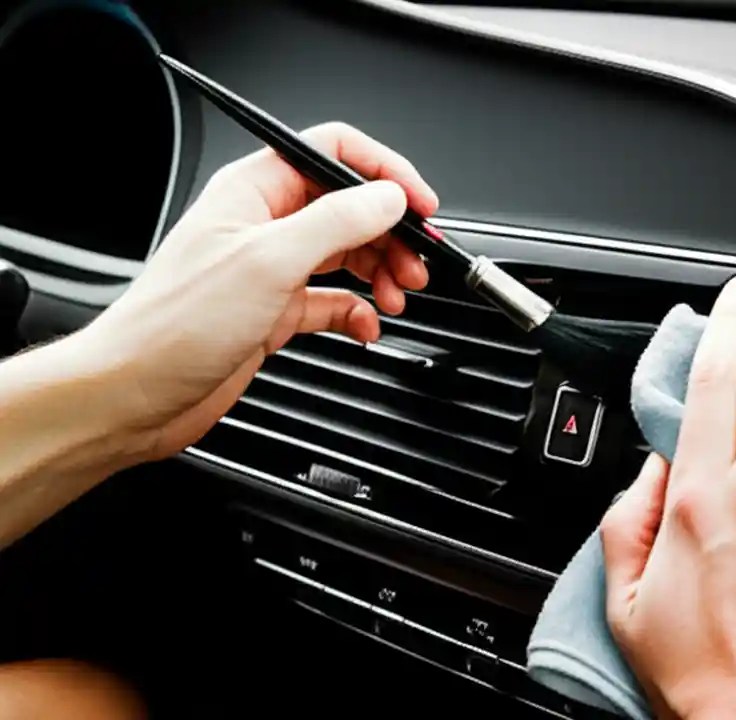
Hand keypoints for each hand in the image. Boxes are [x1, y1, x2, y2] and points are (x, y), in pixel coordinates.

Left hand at [79, 122, 435, 460]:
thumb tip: (387, 197)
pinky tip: (368, 325)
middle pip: (349, 206)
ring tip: (400, 293)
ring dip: (381, 271)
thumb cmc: (176, 325)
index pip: (333, 153)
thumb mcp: (269, 261)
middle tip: (418, 262)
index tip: (419, 204)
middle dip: (391, 232)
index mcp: (254, 190)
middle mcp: (264, 223)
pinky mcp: (275, 311)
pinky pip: (333, 300)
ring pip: (347, 253)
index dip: (383, 172)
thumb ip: (337, 223)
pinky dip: (358, 311)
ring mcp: (271, 268)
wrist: (136, 394)